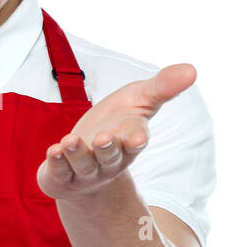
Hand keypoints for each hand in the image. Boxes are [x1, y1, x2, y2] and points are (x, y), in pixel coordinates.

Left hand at [36, 64, 196, 198]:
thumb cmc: (115, 124)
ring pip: (83, 164)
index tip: (137, 138)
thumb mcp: (138, 100)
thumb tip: (193, 70)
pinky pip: (59, 171)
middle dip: (108, 148)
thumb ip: (162, 87)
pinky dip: (56, 162)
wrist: (85, 156)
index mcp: (129, 143)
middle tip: (105, 138)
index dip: (135, 139)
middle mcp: (109, 161)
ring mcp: (85, 172)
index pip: (134, 141)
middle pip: (110, 156)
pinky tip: (53, 150)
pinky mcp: (61, 177)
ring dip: (77, 153)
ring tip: (69, 141)